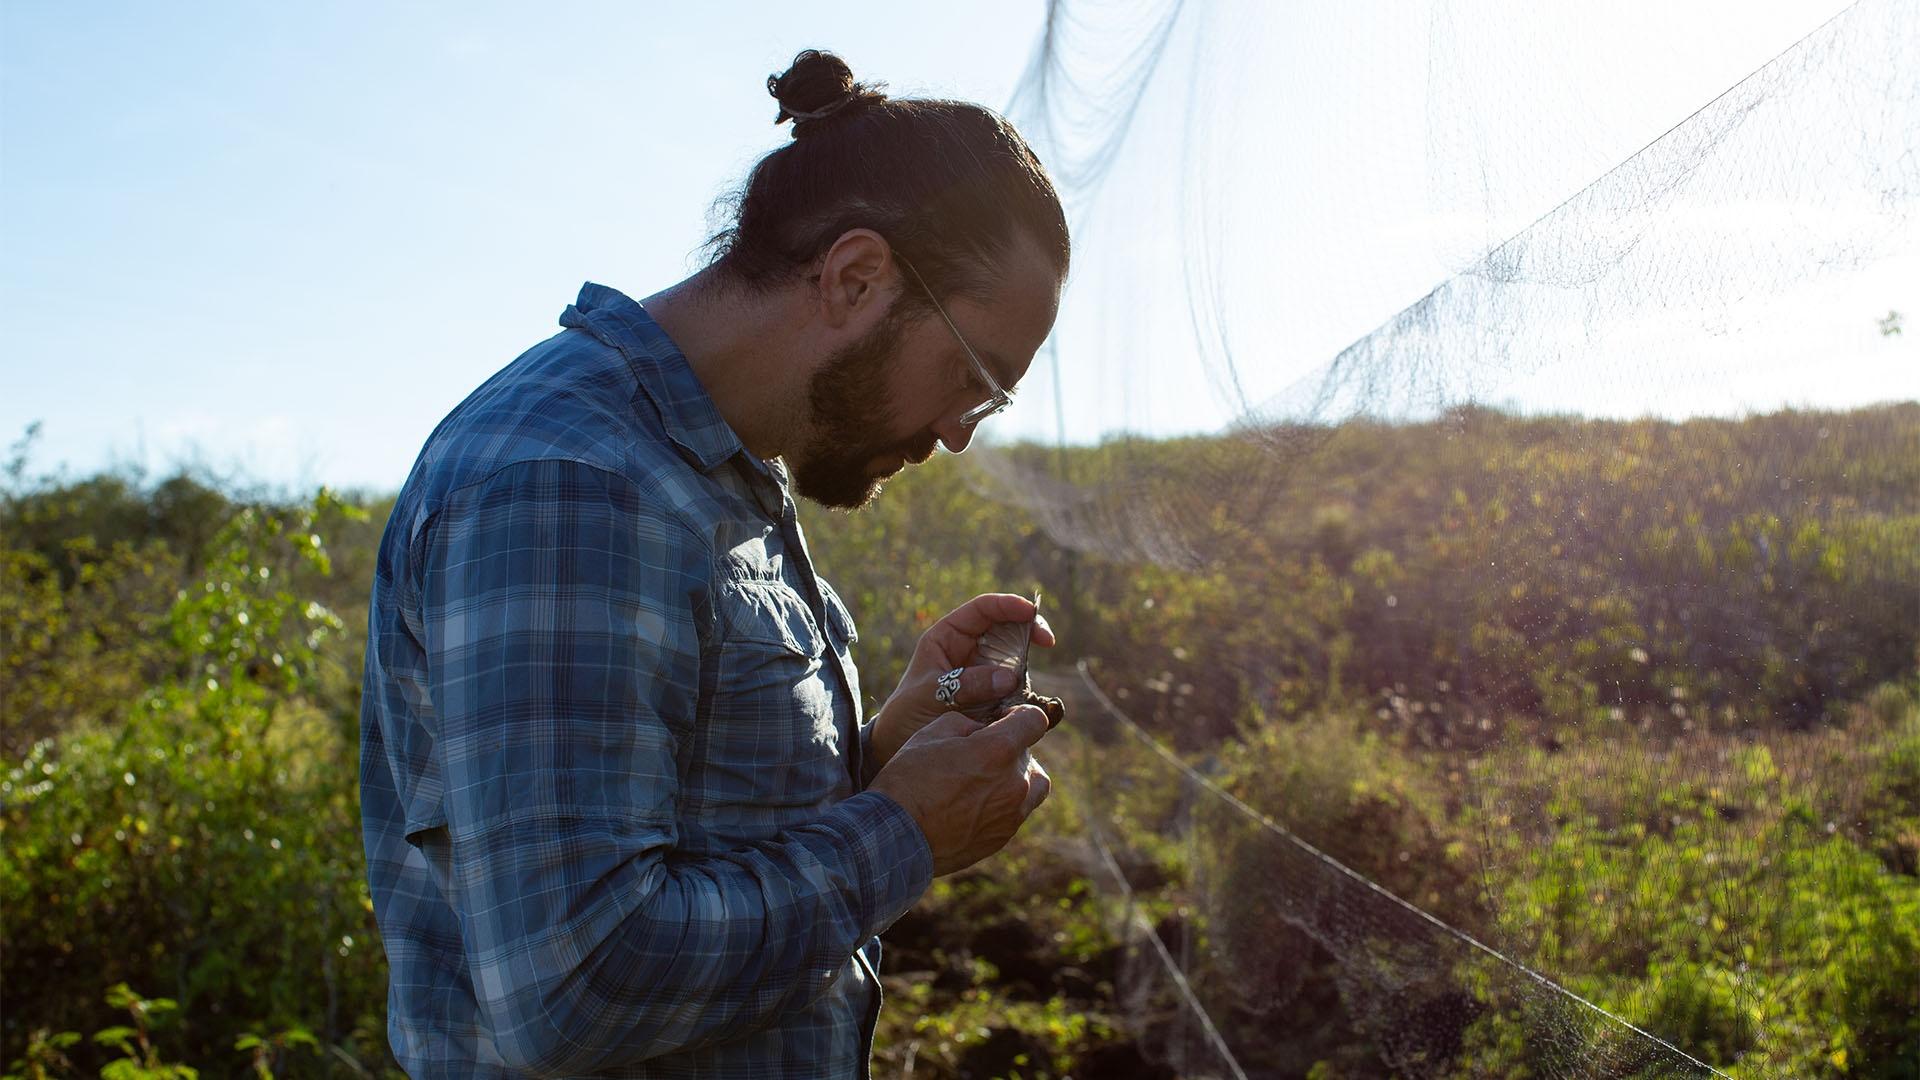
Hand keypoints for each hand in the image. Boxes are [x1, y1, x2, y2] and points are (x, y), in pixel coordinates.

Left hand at [868, 593, 1055, 770]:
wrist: (899, 748)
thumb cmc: (906, 715)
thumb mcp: (930, 696)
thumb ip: (965, 684)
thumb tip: (1008, 677)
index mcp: (947, 637)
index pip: (983, 609)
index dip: (1008, 605)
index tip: (1030, 612)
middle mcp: (969, 650)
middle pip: (1006, 627)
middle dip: (1028, 628)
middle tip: (1046, 640)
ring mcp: (984, 672)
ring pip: (1015, 657)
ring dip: (1027, 663)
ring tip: (1027, 679)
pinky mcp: (995, 696)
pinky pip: (1016, 686)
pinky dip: (1025, 691)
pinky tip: (1025, 702)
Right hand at [868, 705, 1052, 875]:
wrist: (894, 837)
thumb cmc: (908, 780)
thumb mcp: (931, 733)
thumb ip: (967, 723)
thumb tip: (983, 728)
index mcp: (998, 750)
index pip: (1035, 720)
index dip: (1020, 714)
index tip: (1003, 720)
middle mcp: (1014, 783)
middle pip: (1031, 755)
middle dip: (1011, 749)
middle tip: (981, 754)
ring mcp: (1011, 814)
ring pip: (1034, 787)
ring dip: (1018, 777)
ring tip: (988, 780)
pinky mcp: (1002, 837)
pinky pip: (1016, 813)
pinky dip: (1004, 804)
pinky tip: (973, 806)